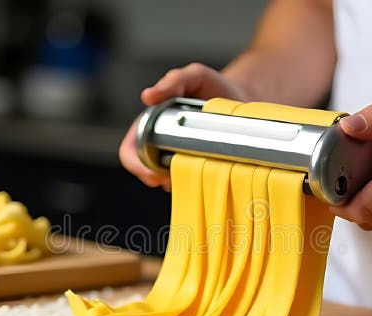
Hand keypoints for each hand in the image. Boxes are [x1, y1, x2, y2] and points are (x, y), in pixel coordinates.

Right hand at [119, 63, 247, 190]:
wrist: (240, 97)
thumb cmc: (212, 86)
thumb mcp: (194, 76)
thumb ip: (173, 81)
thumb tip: (148, 96)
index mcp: (151, 122)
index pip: (130, 150)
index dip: (136, 164)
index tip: (153, 173)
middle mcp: (160, 141)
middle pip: (144, 170)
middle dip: (154, 178)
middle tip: (171, 180)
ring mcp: (177, 155)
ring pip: (166, 179)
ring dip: (176, 181)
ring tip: (193, 173)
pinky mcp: (195, 165)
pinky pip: (187, 181)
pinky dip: (194, 182)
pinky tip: (206, 173)